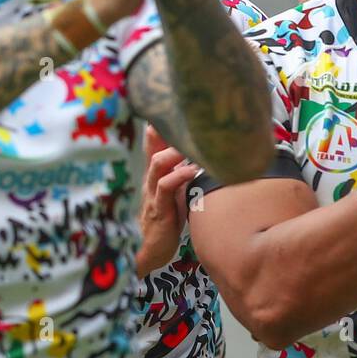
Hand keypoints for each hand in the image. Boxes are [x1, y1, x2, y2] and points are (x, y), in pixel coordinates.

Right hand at [134, 125, 196, 273]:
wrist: (150, 251)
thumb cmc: (167, 219)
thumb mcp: (176, 192)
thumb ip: (184, 173)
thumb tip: (206, 156)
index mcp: (156, 174)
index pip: (155, 143)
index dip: (162, 124)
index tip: (174, 106)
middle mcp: (152, 179)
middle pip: (153, 146)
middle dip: (164, 129)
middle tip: (184, 115)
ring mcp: (153, 193)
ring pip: (157, 164)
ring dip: (174, 151)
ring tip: (191, 143)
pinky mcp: (159, 209)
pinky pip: (165, 187)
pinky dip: (178, 176)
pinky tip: (191, 170)